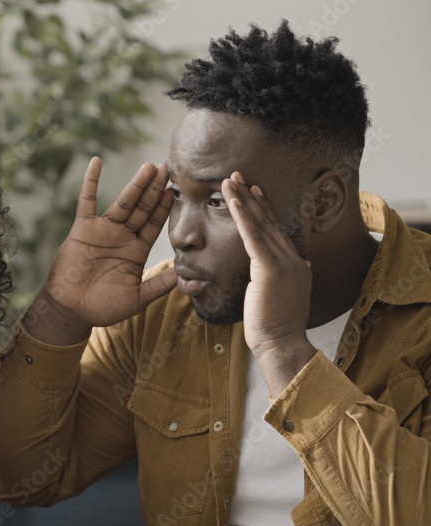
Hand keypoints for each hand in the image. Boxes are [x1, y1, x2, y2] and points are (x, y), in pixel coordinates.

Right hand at [26, 157, 176, 344]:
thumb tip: (186, 276)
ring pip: (122, 202)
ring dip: (135, 184)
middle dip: (155, 190)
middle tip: (168, 169)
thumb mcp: (137, 298)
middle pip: (142, 208)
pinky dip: (91, 182)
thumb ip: (159, 285)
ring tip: (149, 167)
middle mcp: (122, 236)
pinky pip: (87, 201)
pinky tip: (96, 162)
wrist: (71, 310)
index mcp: (136, 251)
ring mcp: (103, 230)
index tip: (177, 190)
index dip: (165, 207)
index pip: (154, 224)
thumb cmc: (102, 308)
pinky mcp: (83, 228)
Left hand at [222, 172, 315, 392]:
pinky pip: (253, 237)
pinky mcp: (269, 270)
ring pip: (259, 224)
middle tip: (238, 175)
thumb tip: (302, 264)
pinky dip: (243, 217)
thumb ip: (292, 277)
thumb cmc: (279, 327)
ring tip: (230, 180)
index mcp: (295, 264)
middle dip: (251, 196)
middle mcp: (292, 258)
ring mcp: (283, 263)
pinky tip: (233, 201)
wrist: (282, 345)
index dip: (264, 208)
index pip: (276, 230)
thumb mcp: (288, 296)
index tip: (254, 190)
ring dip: (243, 199)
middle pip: (268, 220)